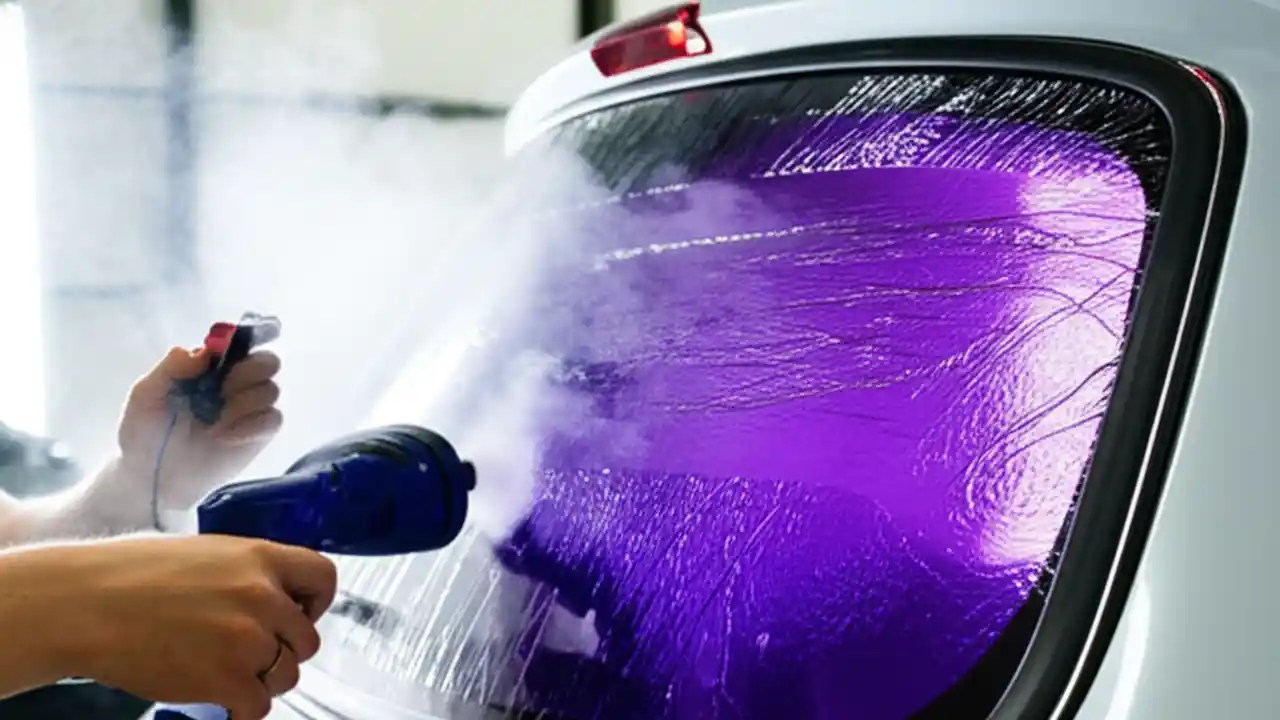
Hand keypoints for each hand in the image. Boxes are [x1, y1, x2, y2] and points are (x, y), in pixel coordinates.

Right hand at [5, 535, 336, 717]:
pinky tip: (218, 699)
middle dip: (282, 650)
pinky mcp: (226, 679)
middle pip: (307, 638)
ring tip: (225, 673)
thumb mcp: (205, 553)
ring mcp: (247, 638)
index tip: (298, 614)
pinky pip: (258, 706)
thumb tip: (273, 594)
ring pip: (286, 675)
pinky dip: (241, 709)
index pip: (324, 578)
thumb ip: (246, 572)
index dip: (315, 602)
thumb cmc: (129, 575)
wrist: (84, 605)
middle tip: (248, 654)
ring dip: (261, 681)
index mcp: (259, 556)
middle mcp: (262, 595)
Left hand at [118, 346, 283, 510]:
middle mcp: (234, 385)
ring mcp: (248, 411)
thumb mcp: (145, 395)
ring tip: (218, 417)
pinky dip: (254, 425)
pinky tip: (228, 437)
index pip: (238, 343)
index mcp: (210, 368)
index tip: (227, 353)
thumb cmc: (144, 433)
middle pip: (267, 361)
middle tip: (224, 387)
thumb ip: (170, 368)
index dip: (240, 342)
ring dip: (248, 399)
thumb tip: (199, 351)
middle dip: (250, 369)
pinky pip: (274, 419)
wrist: (151, 478)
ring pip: (271, 389)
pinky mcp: (258, 436)